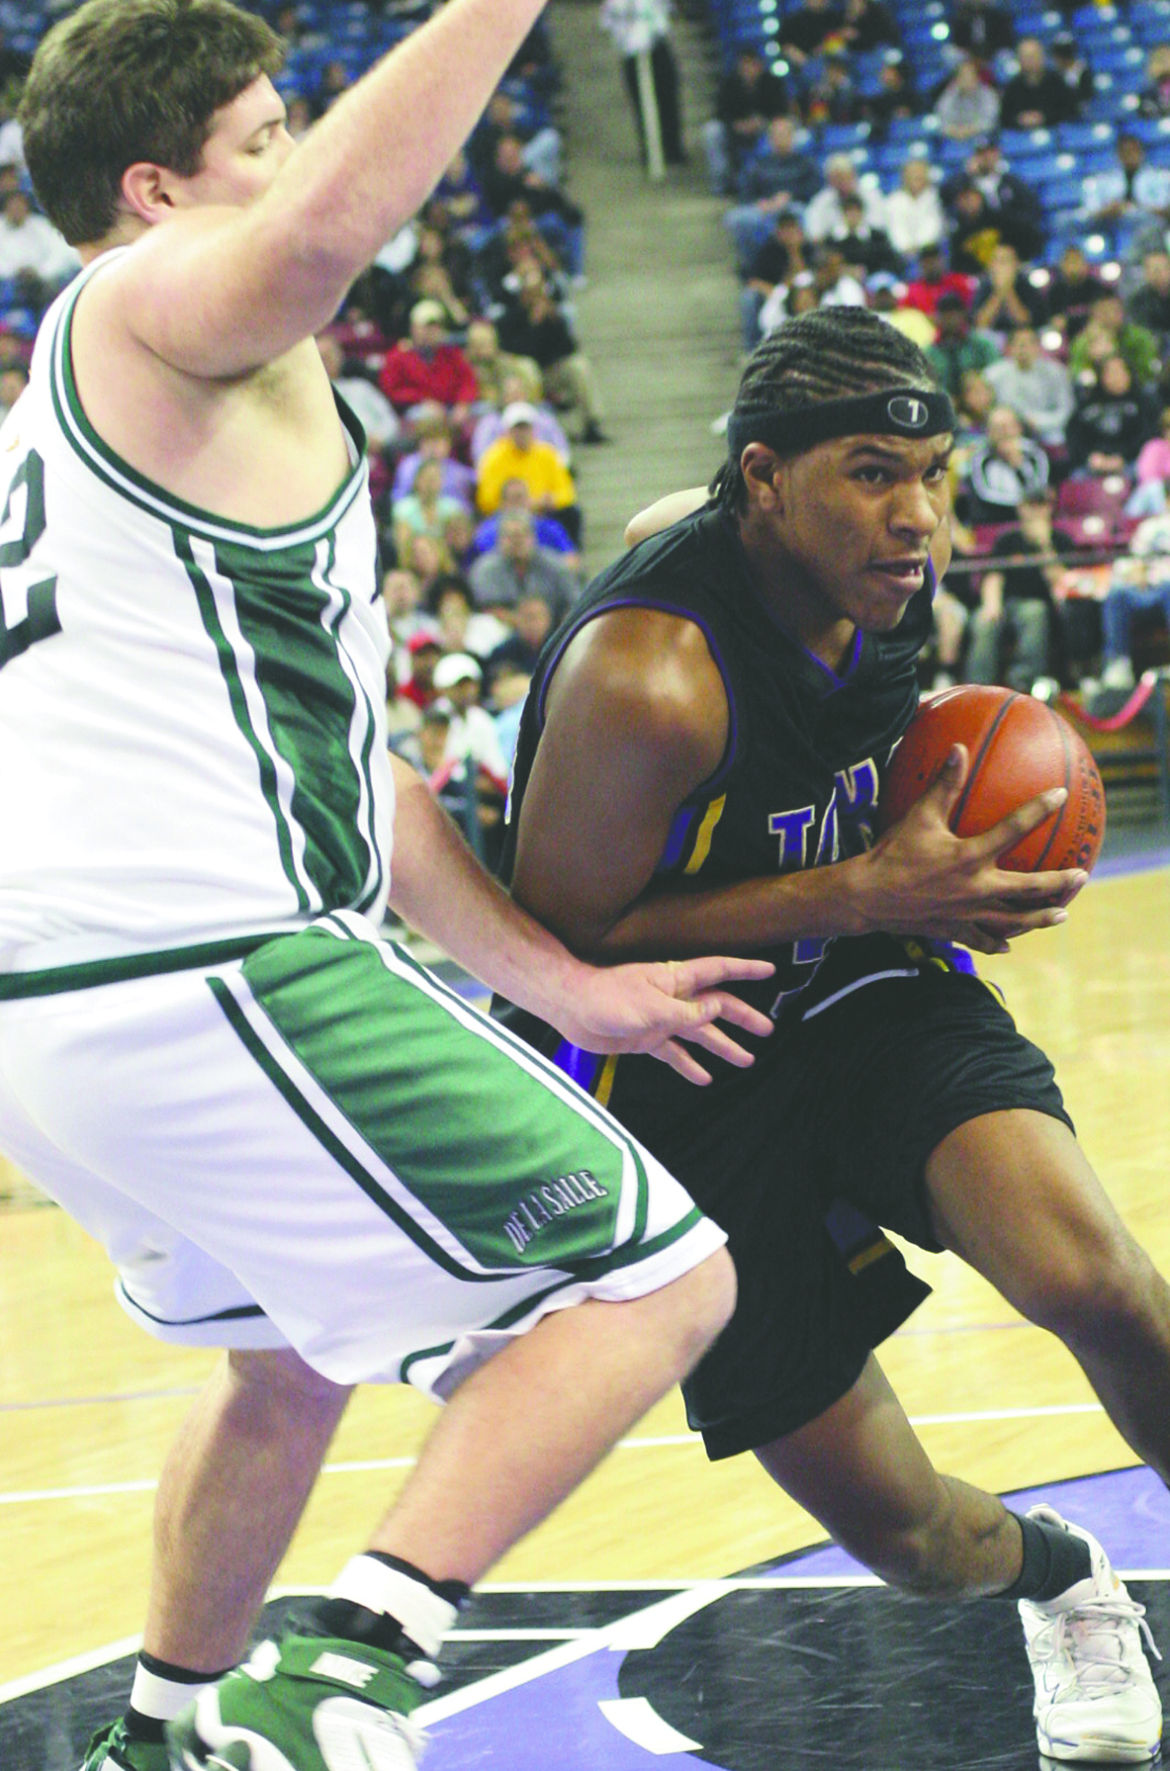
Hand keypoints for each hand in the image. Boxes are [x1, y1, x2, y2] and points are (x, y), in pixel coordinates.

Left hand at [553, 955, 775, 1085]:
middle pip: (716, 1006)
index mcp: (676, 979)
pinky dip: (689, 1065)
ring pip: (700, 1033)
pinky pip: (674, 1053)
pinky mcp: (648, 1039)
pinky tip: (704, 1079)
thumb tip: (719, 1009)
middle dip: (742, 1017)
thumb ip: (687, 1011)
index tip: (770, 971)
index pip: (718, 971)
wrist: (572, 1009)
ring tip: (746, 1060)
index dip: (744, 970)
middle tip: (767, 1030)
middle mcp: (674, 998)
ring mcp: (662, 1019)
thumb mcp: (652, 1006)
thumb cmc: (609, 999)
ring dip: (722, 1045)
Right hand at [859, 745, 1087, 953]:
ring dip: (1040, 918)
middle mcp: (976, 889)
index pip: (1014, 828)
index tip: (1061, 796)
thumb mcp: (919, 815)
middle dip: (1058, 884)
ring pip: (1013, 921)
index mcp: (970, 857)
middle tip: (1081, 877)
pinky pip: (982, 939)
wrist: (866, 898)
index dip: (1039, 809)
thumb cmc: (892, 854)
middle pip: (1028, 889)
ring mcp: (967, 914)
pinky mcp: (953, 930)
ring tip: (1061, 915)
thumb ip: (943, 784)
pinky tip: (1008, 944)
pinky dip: (997, 941)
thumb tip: (958, 748)